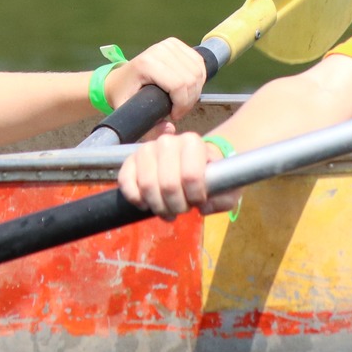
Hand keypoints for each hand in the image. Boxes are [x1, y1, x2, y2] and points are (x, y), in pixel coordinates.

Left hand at [103, 37, 208, 120]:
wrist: (118, 79)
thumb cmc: (123, 95)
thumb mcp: (129, 115)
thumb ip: (150, 129)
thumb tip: (170, 129)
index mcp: (146, 64)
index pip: (179, 84)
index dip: (182, 104)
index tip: (174, 115)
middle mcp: (159, 50)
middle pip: (191, 78)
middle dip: (189, 99)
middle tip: (179, 110)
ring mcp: (168, 45)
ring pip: (197, 71)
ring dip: (195, 90)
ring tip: (182, 100)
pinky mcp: (176, 44)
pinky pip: (198, 62)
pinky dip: (198, 78)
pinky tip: (187, 87)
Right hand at [117, 131, 241, 219]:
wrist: (190, 161)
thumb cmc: (208, 174)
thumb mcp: (226, 185)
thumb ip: (223, 198)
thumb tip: (204, 207)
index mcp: (192, 142)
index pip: (190, 175)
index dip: (195, 196)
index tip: (199, 201)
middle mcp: (168, 141)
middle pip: (168, 184)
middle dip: (176, 205)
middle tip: (182, 208)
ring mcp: (146, 149)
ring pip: (147, 186)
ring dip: (158, 206)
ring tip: (168, 210)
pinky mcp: (129, 161)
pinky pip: (126, 183)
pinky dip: (136, 200)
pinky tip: (147, 204)